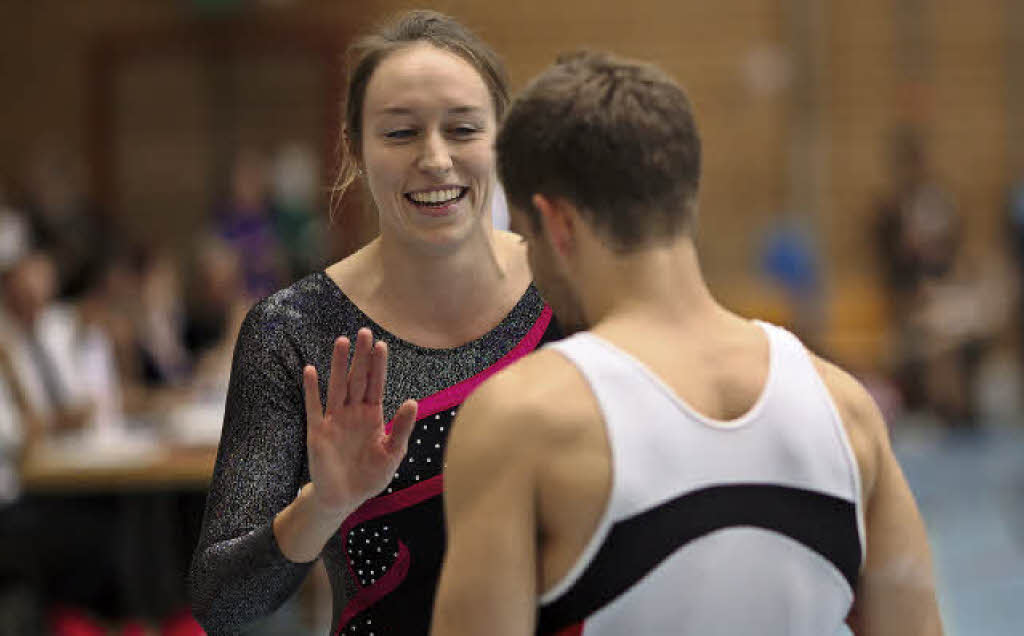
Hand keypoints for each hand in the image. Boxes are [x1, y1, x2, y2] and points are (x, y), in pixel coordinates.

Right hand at [303, 328, 417, 519]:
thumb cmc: (371, 476)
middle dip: (361, 357)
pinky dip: (312, 390)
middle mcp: (353, 413)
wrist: (344, 499)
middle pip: (357, 379)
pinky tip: (310, 370)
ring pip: (337, 387)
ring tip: (342, 342)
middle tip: (364, 332)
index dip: (378, 365)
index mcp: (373, 416)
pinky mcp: (317, 433)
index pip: (376, 385)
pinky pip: (314, 407)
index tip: (381, 344)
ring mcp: (334, 421)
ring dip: (339, 365)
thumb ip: (402, 428)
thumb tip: (412, 401)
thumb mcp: (392, 453)